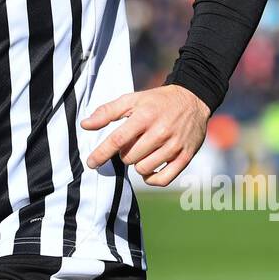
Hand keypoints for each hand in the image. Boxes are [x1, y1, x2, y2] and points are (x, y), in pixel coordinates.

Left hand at [81, 85, 210, 186]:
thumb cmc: (157, 101)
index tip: (91, 163)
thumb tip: (85, 125)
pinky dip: (151, 179)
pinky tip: (148, 170)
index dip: (101, 153)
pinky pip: (163, 179)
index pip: (117, 139)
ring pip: (144, 168)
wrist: (193, 99)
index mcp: (145, 116)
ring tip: (142, 153)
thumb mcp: (132, 100)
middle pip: (129, 157)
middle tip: (132, 144)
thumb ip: (107, 112)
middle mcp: (160, 131)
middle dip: (125, 154)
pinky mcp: (185, 157)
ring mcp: (174, 146)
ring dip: (137, 164)